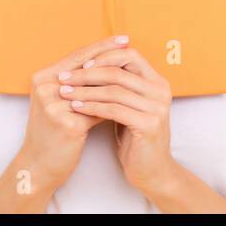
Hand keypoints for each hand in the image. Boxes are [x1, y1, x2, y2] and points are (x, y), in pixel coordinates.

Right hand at [21, 35, 131, 188]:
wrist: (39, 164)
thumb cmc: (53, 130)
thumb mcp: (59, 100)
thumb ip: (78, 82)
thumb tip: (108, 62)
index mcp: (42, 78)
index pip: (77, 56)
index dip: (101, 46)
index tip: (123, 38)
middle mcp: (45, 88)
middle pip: (86, 66)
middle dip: (111, 56)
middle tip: (133, 47)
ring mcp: (54, 106)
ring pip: (95, 89)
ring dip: (116, 81)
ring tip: (137, 74)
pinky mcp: (67, 125)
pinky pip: (98, 111)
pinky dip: (113, 106)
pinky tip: (128, 102)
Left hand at [56, 44, 177, 194]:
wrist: (152, 170)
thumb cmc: (135, 137)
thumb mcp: (129, 106)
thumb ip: (119, 86)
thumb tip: (90, 63)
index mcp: (157, 82)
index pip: (131, 55)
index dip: (104, 56)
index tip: (80, 64)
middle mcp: (161, 91)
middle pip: (119, 71)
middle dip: (87, 73)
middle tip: (64, 78)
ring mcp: (157, 108)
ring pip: (114, 90)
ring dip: (85, 90)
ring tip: (65, 93)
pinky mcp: (149, 124)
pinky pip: (114, 110)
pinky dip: (92, 107)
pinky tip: (76, 108)